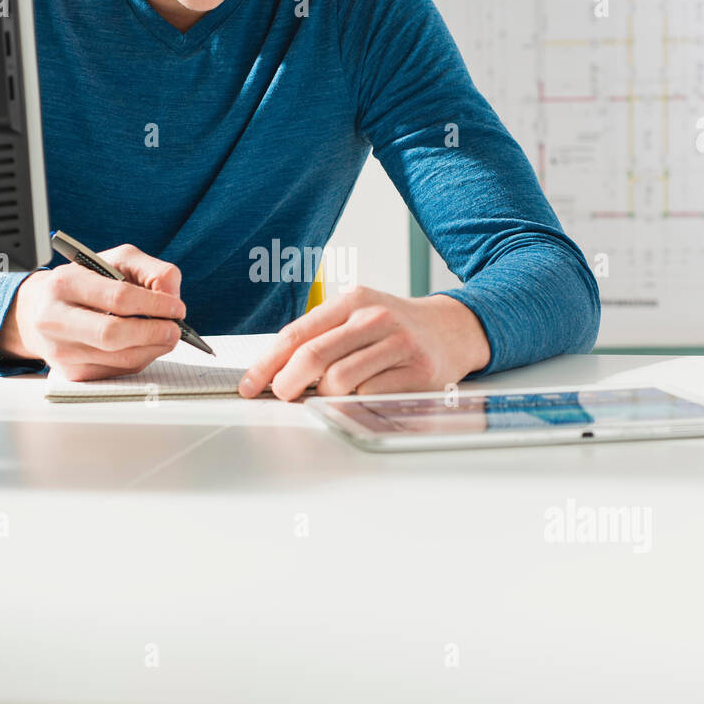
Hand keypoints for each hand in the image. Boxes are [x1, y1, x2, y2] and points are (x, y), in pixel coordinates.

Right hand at [0, 245, 186, 381]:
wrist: (40, 310)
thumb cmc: (84, 283)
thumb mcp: (114, 261)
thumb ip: (149, 269)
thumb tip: (172, 296)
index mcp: (65, 284)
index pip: (118, 298)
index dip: (155, 305)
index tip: (177, 308)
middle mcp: (55, 319)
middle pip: (114, 335)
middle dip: (154, 333)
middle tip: (176, 329)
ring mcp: (61, 351)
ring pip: (121, 359)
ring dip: (153, 348)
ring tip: (165, 335)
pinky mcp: (72, 373)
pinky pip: (118, 372)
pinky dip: (140, 359)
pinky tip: (142, 345)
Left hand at [238, 288, 490, 401]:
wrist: (453, 329)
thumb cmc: (396, 327)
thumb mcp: (358, 315)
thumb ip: (322, 336)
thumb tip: (276, 371)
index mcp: (352, 301)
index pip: (297, 334)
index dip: (267, 363)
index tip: (251, 384)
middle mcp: (375, 318)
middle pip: (313, 356)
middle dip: (287, 383)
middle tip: (282, 395)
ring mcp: (398, 344)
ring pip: (339, 381)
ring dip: (325, 396)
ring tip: (332, 393)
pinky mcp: (417, 371)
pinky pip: (369, 395)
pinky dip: (356, 402)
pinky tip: (362, 394)